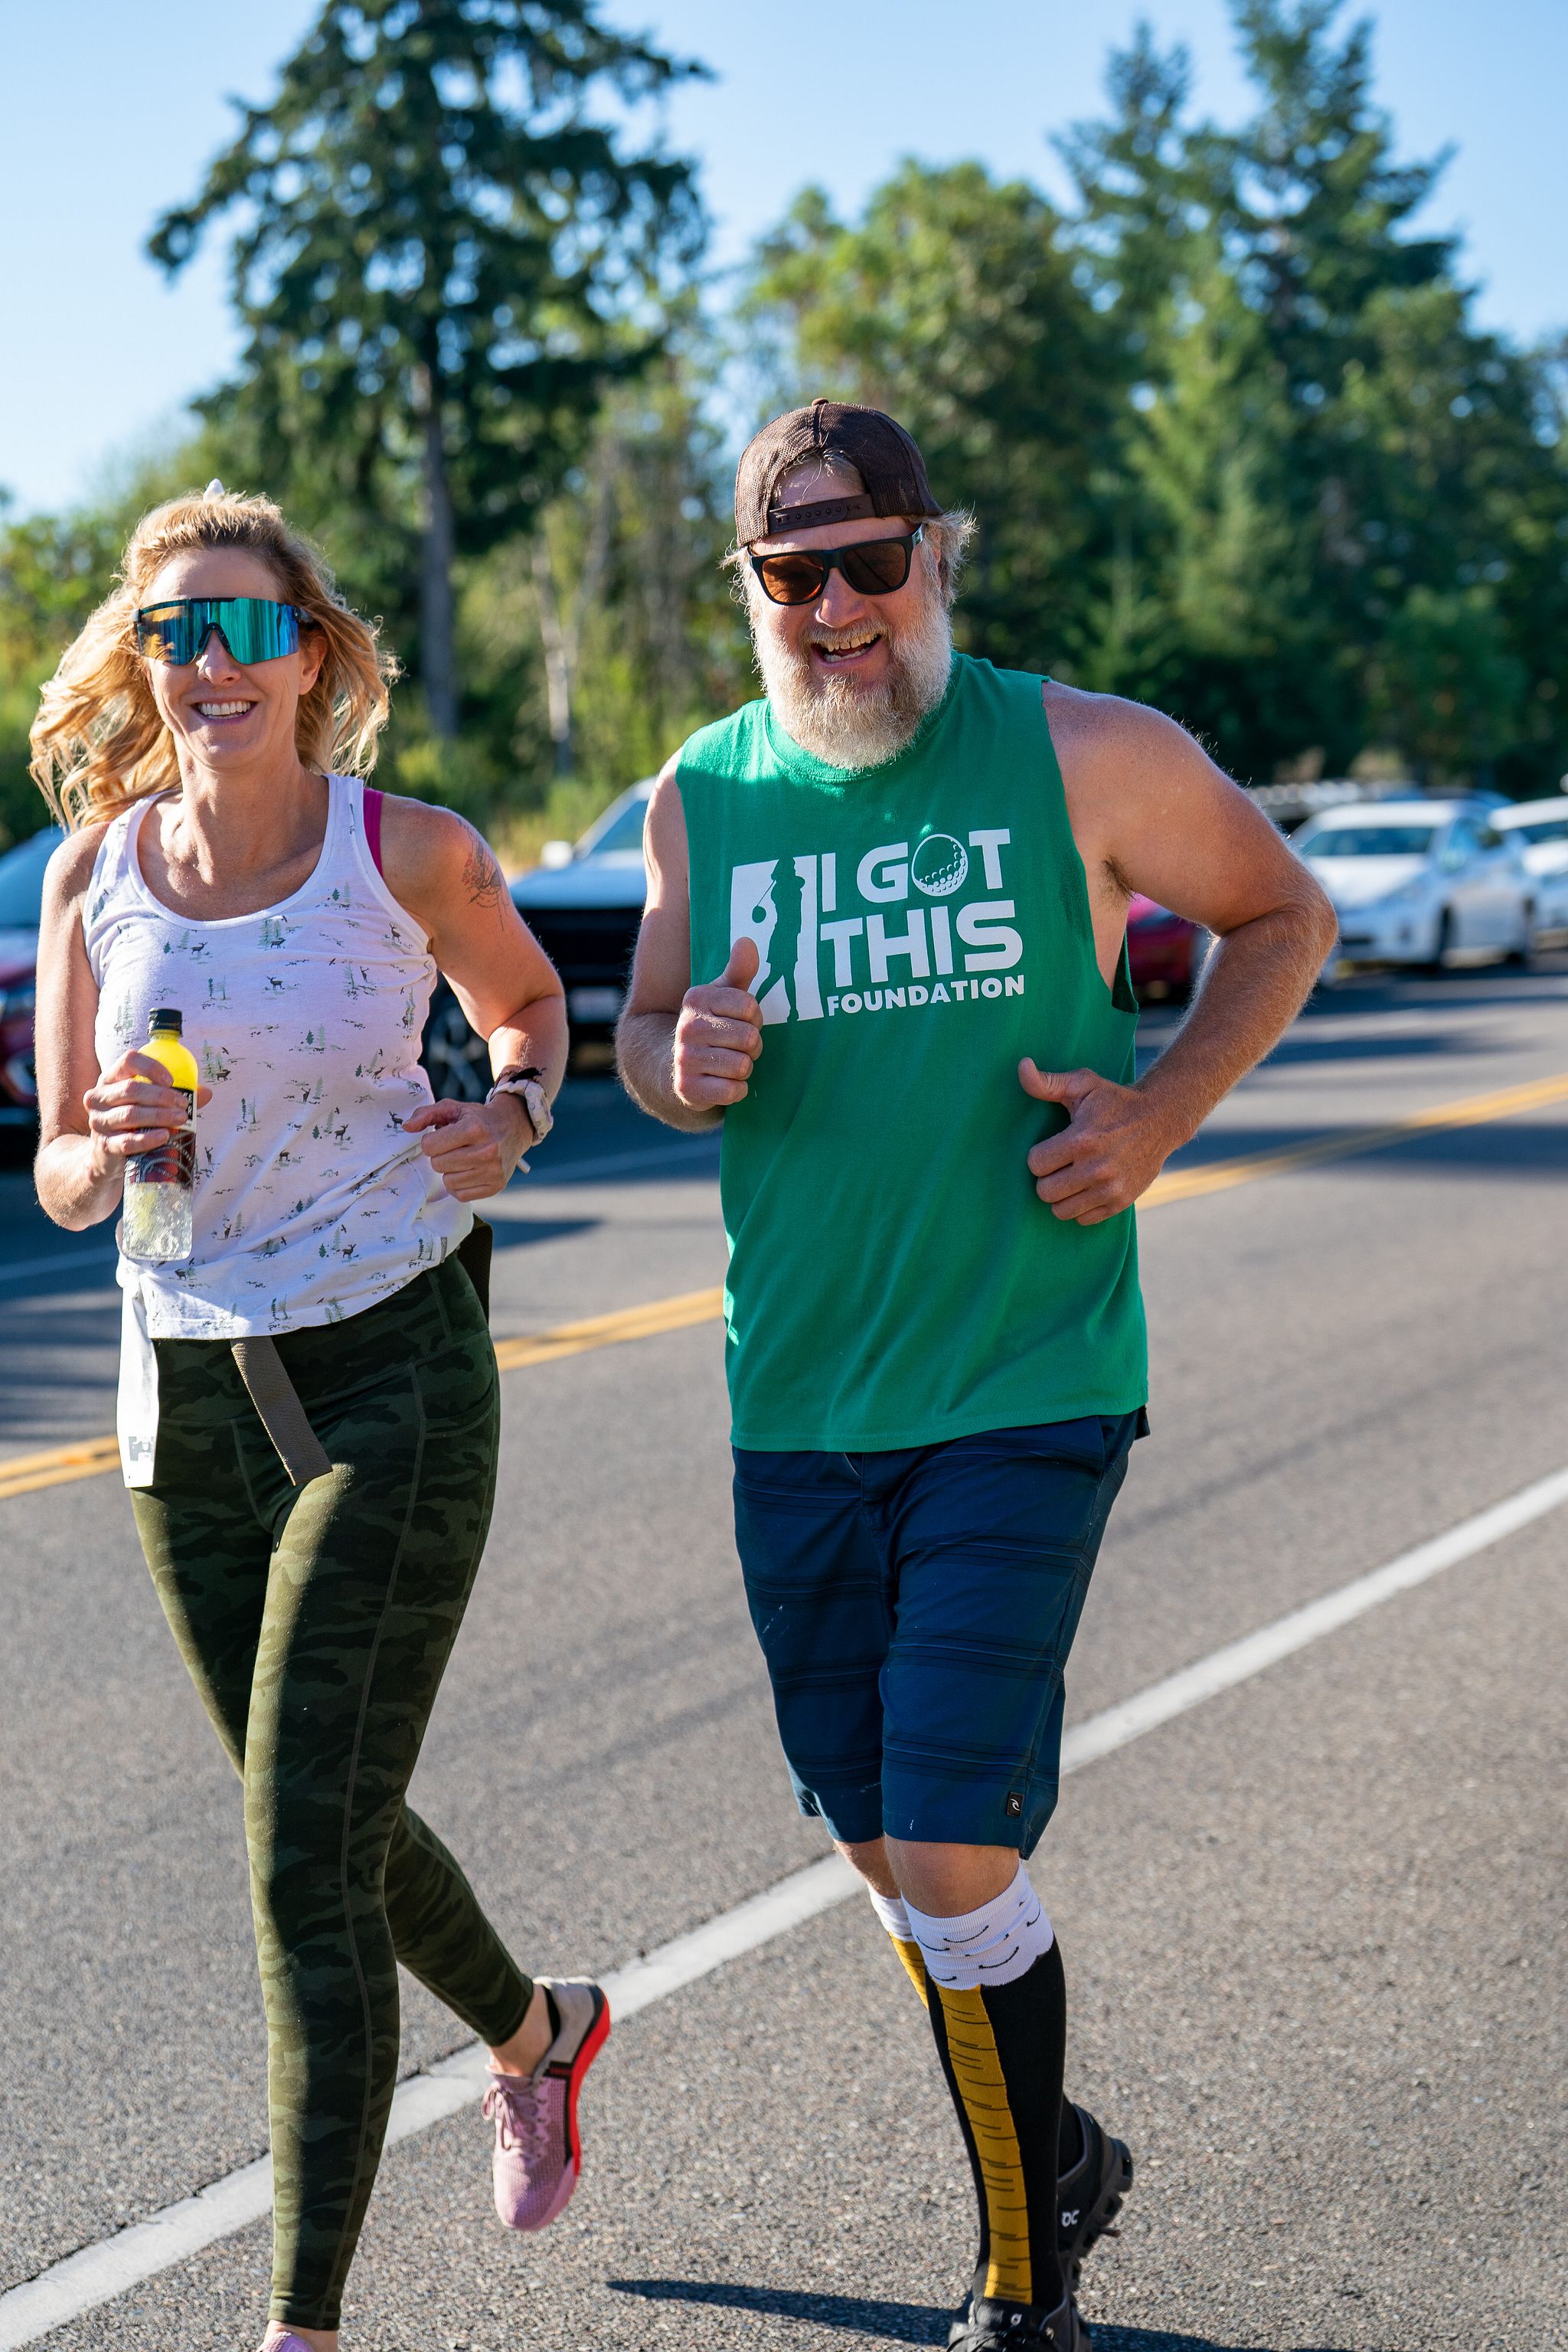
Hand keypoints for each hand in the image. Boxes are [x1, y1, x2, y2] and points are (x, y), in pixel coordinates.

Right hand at [83, 1050, 210, 1175]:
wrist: (106, 1154)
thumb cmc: (130, 1122)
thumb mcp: (145, 1103)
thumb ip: (173, 1095)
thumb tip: (206, 1093)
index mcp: (110, 1079)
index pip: (128, 1061)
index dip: (152, 1067)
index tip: (172, 1081)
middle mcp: (99, 1097)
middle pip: (131, 1089)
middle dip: (162, 1096)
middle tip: (183, 1105)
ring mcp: (98, 1121)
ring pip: (131, 1114)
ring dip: (160, 1116)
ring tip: (181, 1119)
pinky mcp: (103, 1145)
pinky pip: (127, 1141)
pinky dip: (148, 1138)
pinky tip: (164, 1136)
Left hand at [405, 1092, 531, 1200]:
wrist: (513, 1128)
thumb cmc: (477, 1119)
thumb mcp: (453, 1108)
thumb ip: (426, 1114)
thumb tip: (407, 1127)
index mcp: (474, 1128)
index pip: (429, 1146)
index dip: (431, 1141)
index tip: (442, 1137)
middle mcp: (486, 1151)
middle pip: (437, 1165)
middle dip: (440, 1156)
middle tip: (454, 1148)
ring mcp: (493, 1171)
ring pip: (448, 1182)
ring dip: (450, 1171)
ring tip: (462, 1159)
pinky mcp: (496, 1186)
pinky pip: (461, 1195)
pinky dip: (459, 1185)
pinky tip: (468, 1171)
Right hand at [672, 936, 762, 1110]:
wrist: (676, 1068)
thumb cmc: (712, 1026)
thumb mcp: (724, 996)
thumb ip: (739, 970)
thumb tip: (747, 940)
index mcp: (696, 999)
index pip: (751, 1007)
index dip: (754, 1019)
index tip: (740, 1022)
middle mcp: (687, 1027)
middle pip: (750, 1038)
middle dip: (753, 1046)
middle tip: (738, 1047)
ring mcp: (685, 1059)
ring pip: (742, 1066)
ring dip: (744, 1068)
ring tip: (729, 1064)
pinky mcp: (688, 1089)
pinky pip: (734, 1091)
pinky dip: (737, 1091)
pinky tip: (723, 1083)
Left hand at [1020, 1058, 1181, 1225]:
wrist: (1161, 1120)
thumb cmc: (1115, 1100)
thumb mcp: (1084, 1084)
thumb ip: (1048, 1082)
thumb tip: (1022, 1066)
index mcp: (1082, 1140)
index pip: (1036, 1164)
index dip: (1039, 1156)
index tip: (1051, 1148)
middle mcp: (1096, 1168)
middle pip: (1045, 1191)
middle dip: (1047, 1178)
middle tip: (1059, 1165)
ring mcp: (1110, 1188)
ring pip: (1061, 1210)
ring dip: (1061, 1195)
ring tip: (1070, 1178)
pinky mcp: (1121, 1202)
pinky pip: (1083, 1219)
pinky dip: (1080, 1207)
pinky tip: (1086, 1188)